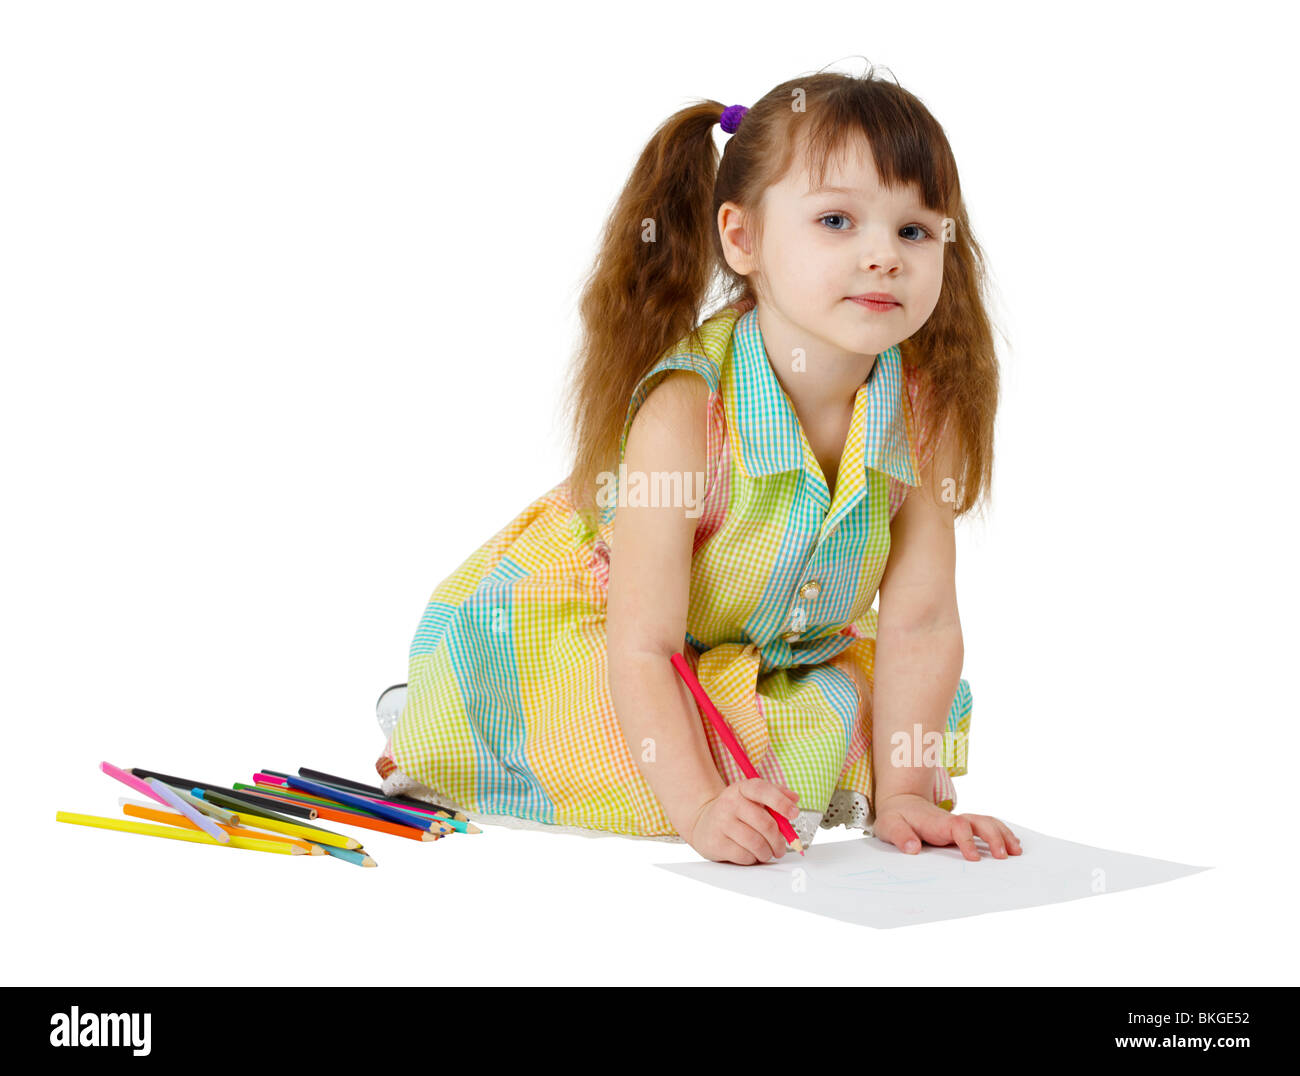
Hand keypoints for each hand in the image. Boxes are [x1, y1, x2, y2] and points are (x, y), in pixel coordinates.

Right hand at [685, 778, 799, 864]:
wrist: (704, 823)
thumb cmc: (736, 811)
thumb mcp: (753, 797)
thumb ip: (776, 795)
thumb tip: (794, 799)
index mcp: (742, 788)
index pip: (763, 790)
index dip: (781, 802)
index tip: (794, 814)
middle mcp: (730, 803)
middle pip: (766, 824)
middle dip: (779, 841)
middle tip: (780, 847)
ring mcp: (721, 823)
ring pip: (757, 844)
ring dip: (767, 852)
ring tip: (766, 852)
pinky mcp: (716, 842)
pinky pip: (745, 856)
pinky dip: (753, 859)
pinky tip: (750, 854)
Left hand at [872, 792, 1021, 859]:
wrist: (901, 803)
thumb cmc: (896, 817)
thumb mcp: (889, 826)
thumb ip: (900, 836)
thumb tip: (913, 848)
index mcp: (936, 822)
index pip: (958, 827)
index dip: (968, 840)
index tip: (974, 858)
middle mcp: (952, 820)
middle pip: (979, 821)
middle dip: (994, 837)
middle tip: (1004, 856)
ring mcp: (960, 823)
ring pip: (987, 822)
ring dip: (1003, 834)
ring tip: (1016, 851)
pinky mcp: (964, 827)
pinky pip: (987, 827)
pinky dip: (1002, 833)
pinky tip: (1012, 845)